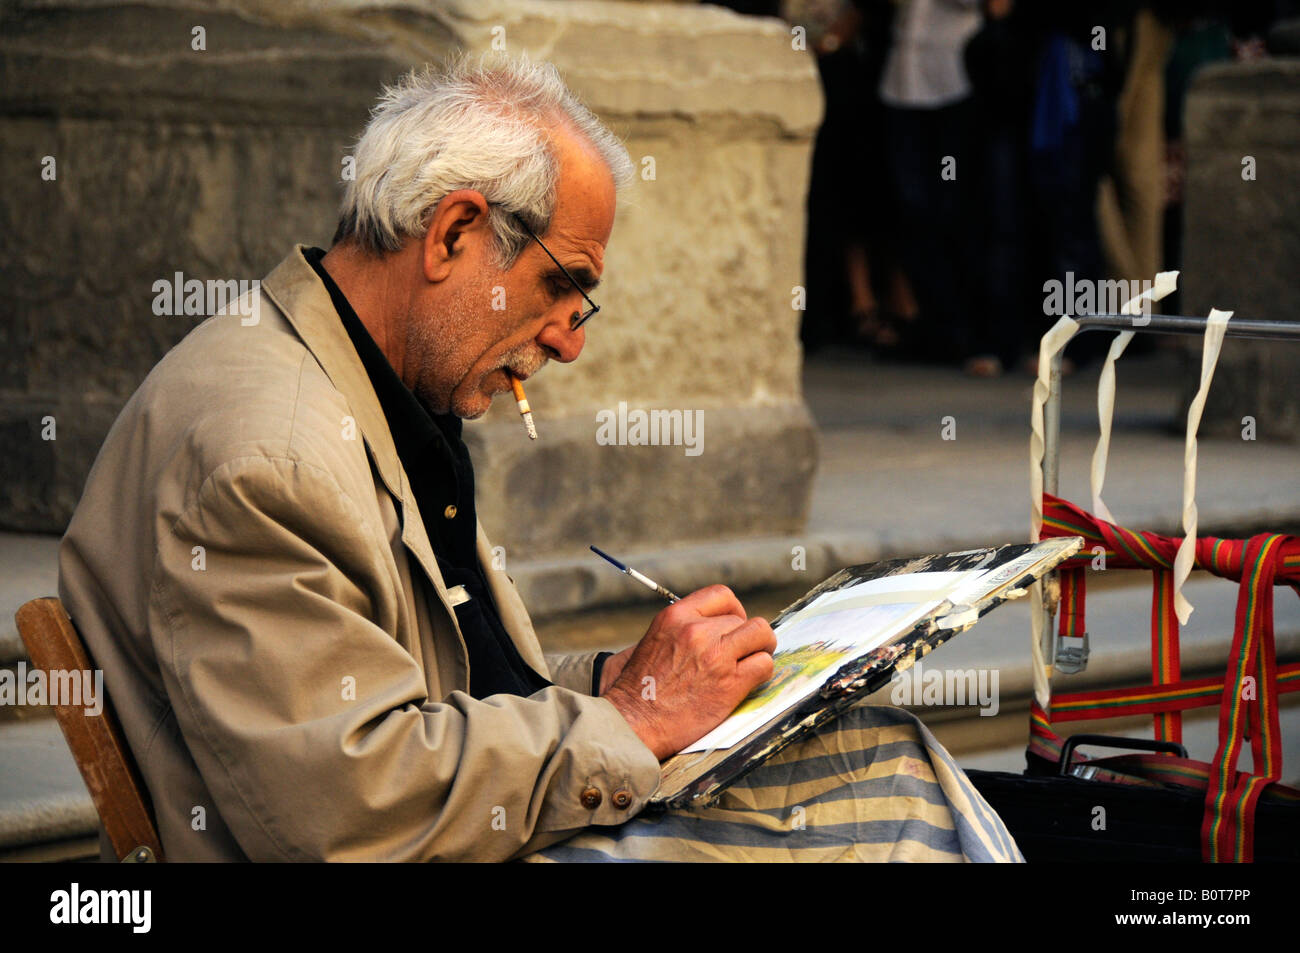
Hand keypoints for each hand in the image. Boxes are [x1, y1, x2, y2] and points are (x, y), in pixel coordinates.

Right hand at [602, 585, 775, 759]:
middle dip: (744, 637)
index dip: (734, 611)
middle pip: (743, 619)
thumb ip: (684, 628)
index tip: (733, 626)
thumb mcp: (655, 641)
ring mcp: (715, 655)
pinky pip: (764, 664)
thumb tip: (715, 626)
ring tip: (751, 664)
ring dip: (760, 649)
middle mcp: (696, 631)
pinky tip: (748, 682)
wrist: (635, 722)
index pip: (721, 595)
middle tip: (739, 655)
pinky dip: (761, 672)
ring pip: (762, 634)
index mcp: (675, 617)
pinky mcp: (730, 682)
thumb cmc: (642, 688)